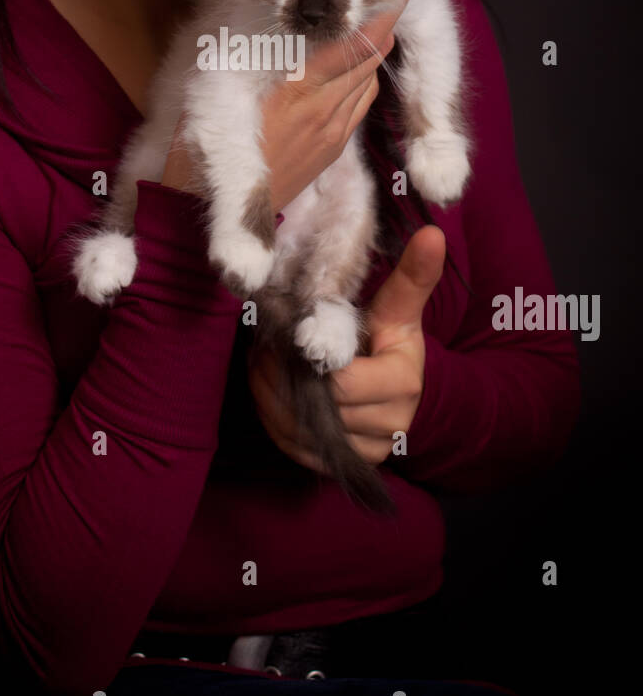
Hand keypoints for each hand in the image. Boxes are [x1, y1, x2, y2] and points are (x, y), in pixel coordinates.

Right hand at [160, 0, 406, 204]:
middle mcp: (324, 110)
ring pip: (369, 82)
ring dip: (374, 54)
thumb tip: (273, 19)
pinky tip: (355, 69)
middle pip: (369, 60)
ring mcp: (333, 132)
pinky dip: (364, 80)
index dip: (378, 19)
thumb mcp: (221, 91)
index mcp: (298, 90)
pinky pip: (361, 105)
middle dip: (381, 27)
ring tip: (372, 26)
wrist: (210, 208)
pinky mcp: (333, 150)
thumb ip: (253, 54)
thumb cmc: (206, 144)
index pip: (354, 47)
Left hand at [247, 225, 445, 473]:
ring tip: (262, 363)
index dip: (305, 358)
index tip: (286, 332)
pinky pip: (294, 447)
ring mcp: (365, 449)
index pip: (340, 380)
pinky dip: (273, 420)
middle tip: (263, 344)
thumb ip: (412, 276)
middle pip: (316, 407)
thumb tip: (432, 234)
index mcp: (402, 383)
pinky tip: (270, 390)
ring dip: (269, 396)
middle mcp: (388, 424)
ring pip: (298, 431)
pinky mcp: (342, 461)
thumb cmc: (393, 341)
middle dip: (280, 374)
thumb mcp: (400, 310)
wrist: (405, 390)